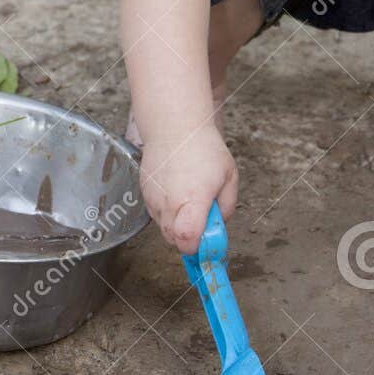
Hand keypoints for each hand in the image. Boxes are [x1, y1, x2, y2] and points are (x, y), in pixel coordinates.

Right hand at [138, 126, 237, 253]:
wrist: (175, 127)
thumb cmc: (204, 148)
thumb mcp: (229, 175)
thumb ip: (227, 206)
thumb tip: (218, 225)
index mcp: (193, 198)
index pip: (186, 238)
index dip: (197, 247)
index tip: (207, 241)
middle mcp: (170, 202)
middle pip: (174, 240)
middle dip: (189, 237)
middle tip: (202, 217)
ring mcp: (154, 198)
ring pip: (164, 228)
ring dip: (178, 223)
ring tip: (188, 197)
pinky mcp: (144, 194)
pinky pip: (156, 214)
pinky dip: (167, 211)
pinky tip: (176, 190)